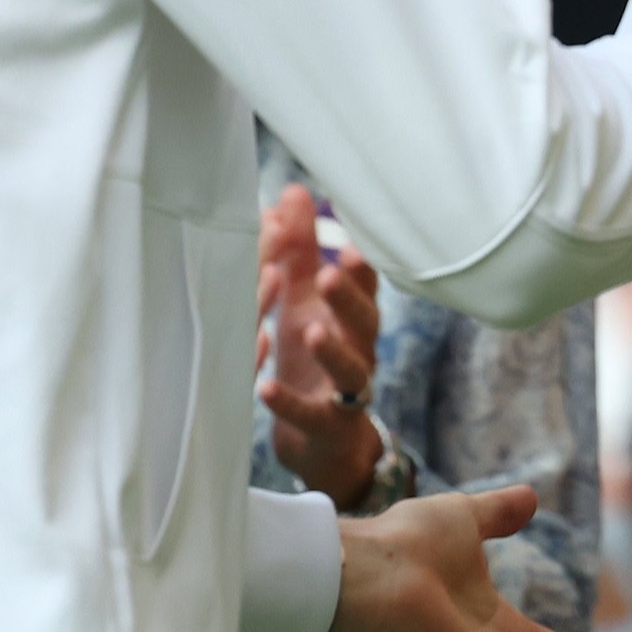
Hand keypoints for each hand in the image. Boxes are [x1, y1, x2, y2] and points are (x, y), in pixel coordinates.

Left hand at [258, 185, 384, 511]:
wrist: (320, 439)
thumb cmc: (310, 359)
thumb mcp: (303, 302)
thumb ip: (299, 250)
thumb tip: (292, 191)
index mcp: (350, 318)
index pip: (365, 288)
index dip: (361, 269)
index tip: (350, 245)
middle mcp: (357, 351)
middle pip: (365, 323)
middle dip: (349, 299)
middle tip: (330, 274)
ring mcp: (345, 393)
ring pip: (350, 371)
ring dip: (333, 350)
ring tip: (311, 331)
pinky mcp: (326, 427)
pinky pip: (311, 414)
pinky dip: (290, 403)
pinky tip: (266, 388)